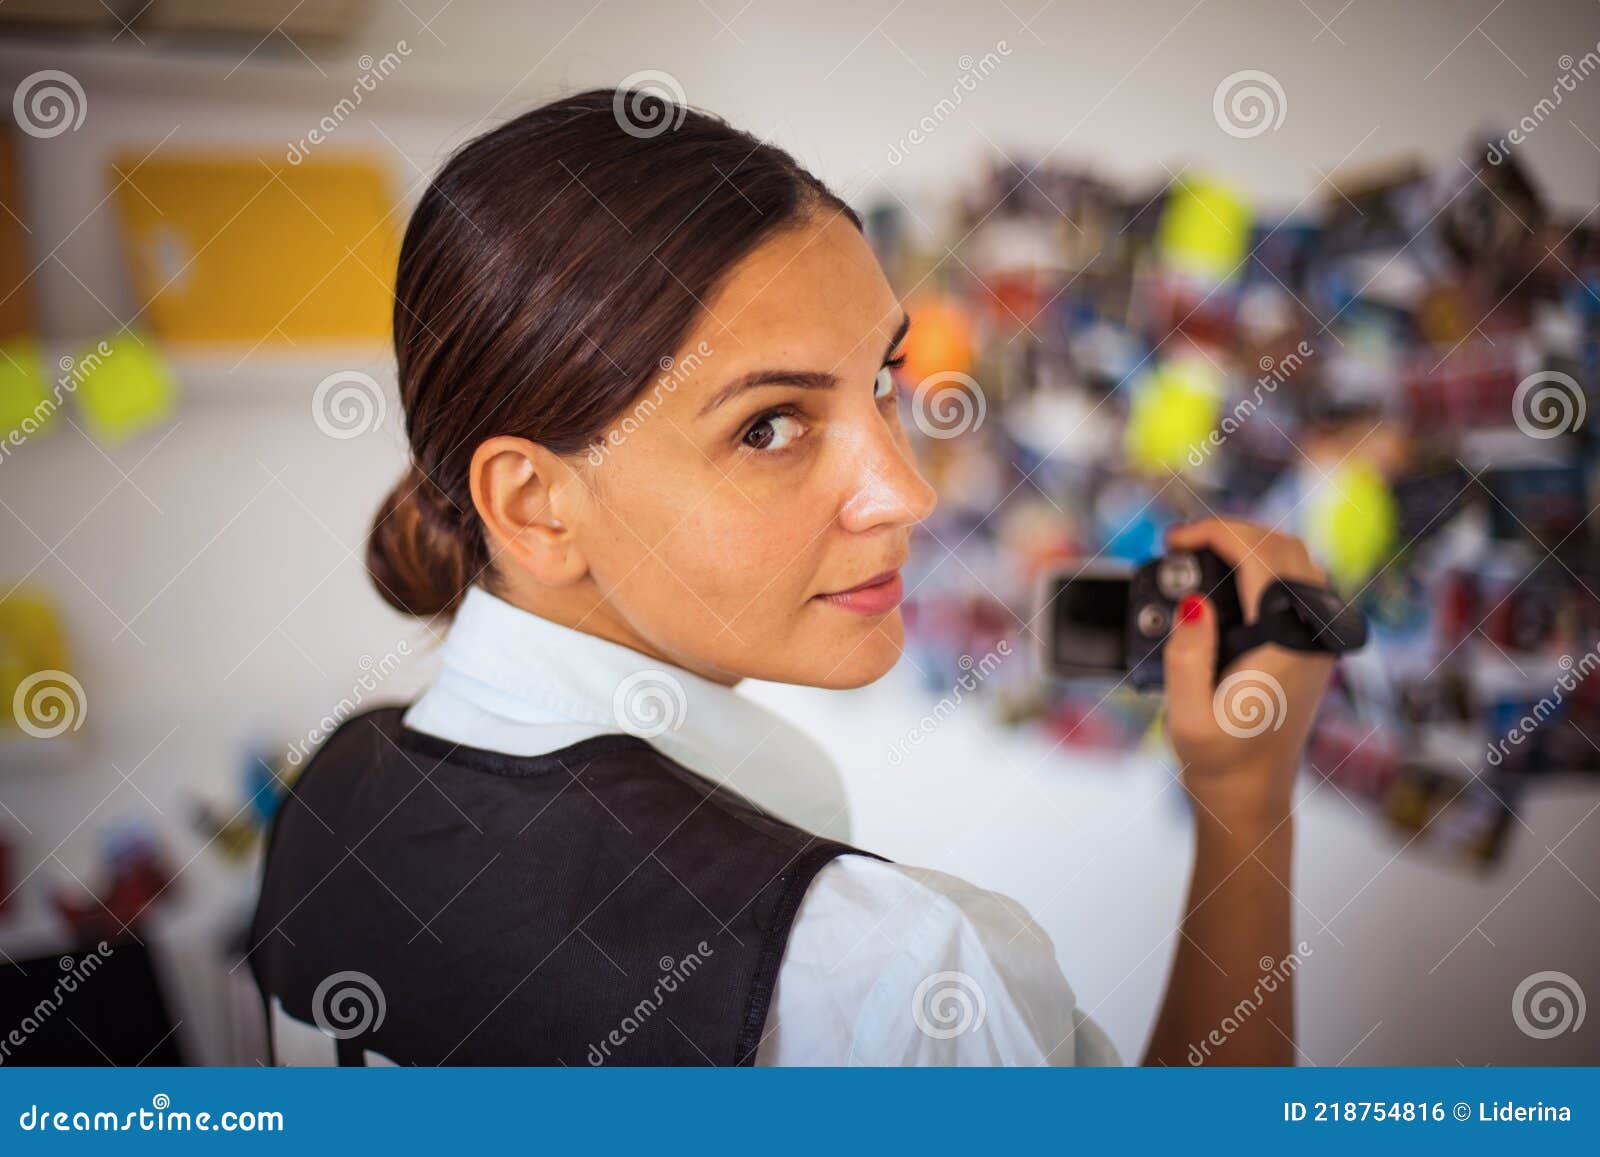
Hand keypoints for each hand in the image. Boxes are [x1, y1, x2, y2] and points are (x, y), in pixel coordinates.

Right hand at [1160, 518, 1336, 827]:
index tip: (1174, 539)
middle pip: (1285, 547)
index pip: (1264, 559)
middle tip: (1181, 542)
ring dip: (1250, 543)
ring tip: (1200, 552)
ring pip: (1297, 560)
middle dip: (1231, 530)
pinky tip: (1226, 577)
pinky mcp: (1311, 645)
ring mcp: (1318, 640)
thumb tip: (1193, 601)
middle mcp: (1312, 637)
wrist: (1251, 796)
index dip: (1217, 533)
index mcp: (1288, 648)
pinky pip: (1297, 583)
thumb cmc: (1218, 763)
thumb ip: (1187, 657)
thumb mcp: (1187, 717)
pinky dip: (1262, 564)